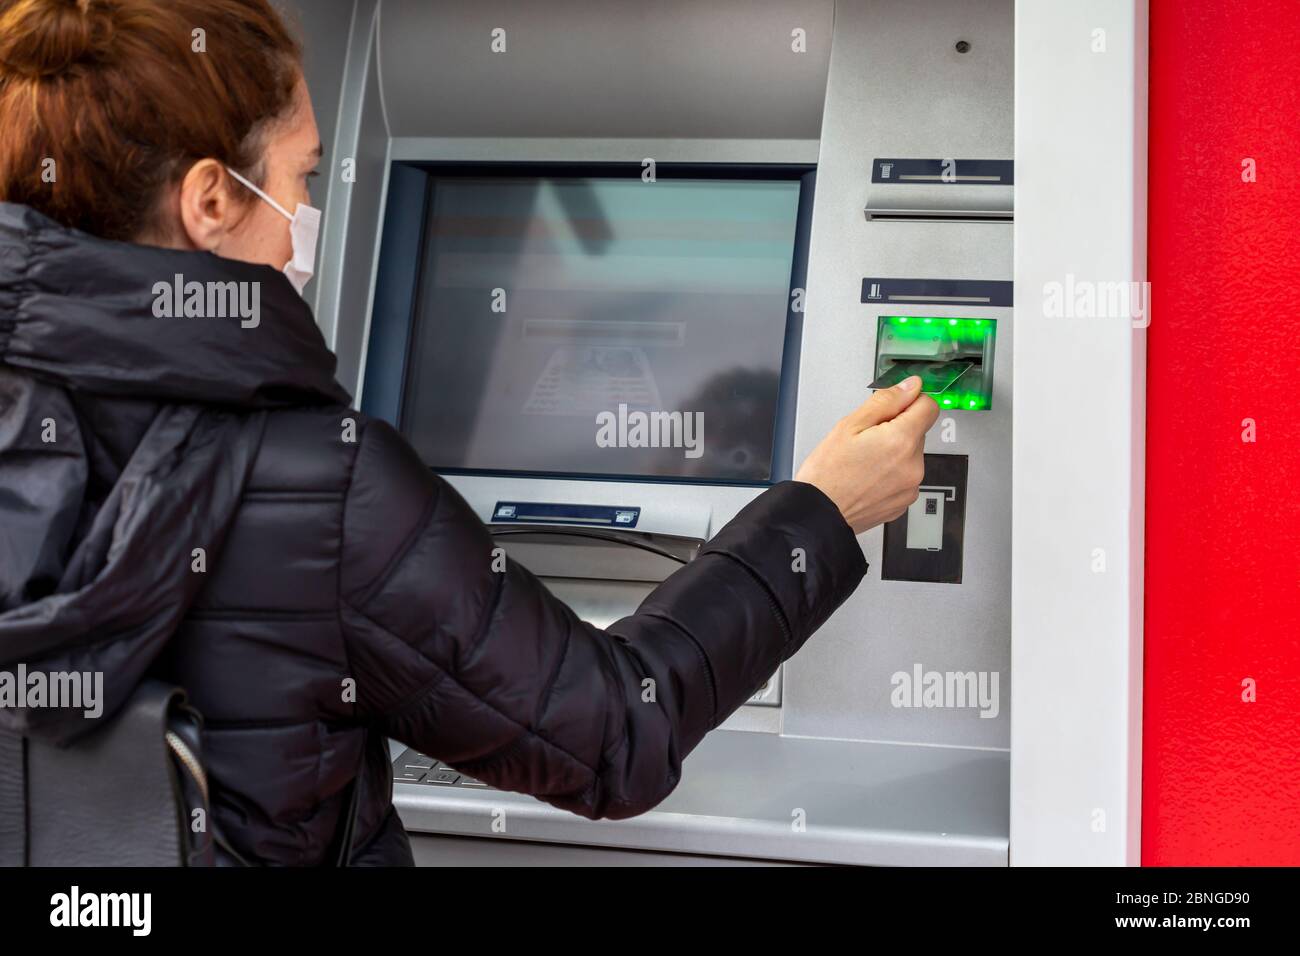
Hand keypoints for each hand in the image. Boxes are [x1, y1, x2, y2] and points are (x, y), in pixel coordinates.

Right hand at [794, 376, 939, 533]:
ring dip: (894, 453)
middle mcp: (913, 465)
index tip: (898, 405)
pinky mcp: (904, 502)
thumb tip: (910, 387)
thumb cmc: (827, 473)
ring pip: (910, 455)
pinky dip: (891, 474)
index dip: (912, 401)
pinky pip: (905, 477)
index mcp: (901, 440)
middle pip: (918, 432)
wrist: (818, 514)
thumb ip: (886, 401)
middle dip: (897, 429)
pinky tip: (868, 476)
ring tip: (864, 461)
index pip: (930, 407)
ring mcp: (910, 487)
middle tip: (866, 439)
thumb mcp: (850, 424)